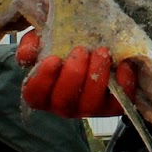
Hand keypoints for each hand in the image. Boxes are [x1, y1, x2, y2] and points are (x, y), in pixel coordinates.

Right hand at [15, 30, 135, 117]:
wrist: (93, 51)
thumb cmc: (63, 48)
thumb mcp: (43, 41)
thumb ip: (31, 45)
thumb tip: (27, 54)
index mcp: (43, 92)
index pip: (35, 95)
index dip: (43, 79)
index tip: (53, 59)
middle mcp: (63, 105)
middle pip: (64, 101)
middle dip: (73, 75)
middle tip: (81, 50)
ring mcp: (88, 109)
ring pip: (91, 104)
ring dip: (96, 77)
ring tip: (102, 52)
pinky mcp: (111, 107)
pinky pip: (118, 103)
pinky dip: (123, 84)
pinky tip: (123, 65)